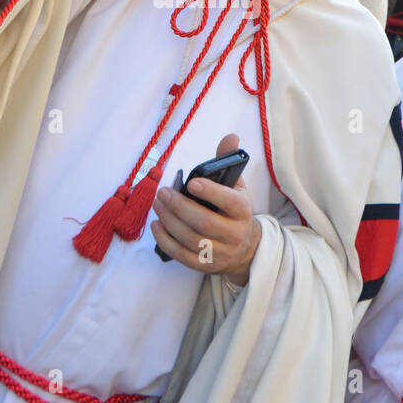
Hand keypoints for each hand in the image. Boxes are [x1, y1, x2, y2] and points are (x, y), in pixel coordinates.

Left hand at [151, 134, 260, 286]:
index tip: (191, 182)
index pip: (230, 202)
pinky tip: (156, 225)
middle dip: (180, 207)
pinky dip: (166, 241)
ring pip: (191, 240)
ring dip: (169, 221)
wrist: (245, 248)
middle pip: (204, 223)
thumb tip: (230, 137)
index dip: (211, 192)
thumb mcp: (236, 186)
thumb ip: (227, 162)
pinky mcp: (206, 266)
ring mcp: (220, 253)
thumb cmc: (234, 211)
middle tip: (163, 193)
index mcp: (243, 210)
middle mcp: (234, 234)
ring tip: (157, 205)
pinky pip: (182, 256)